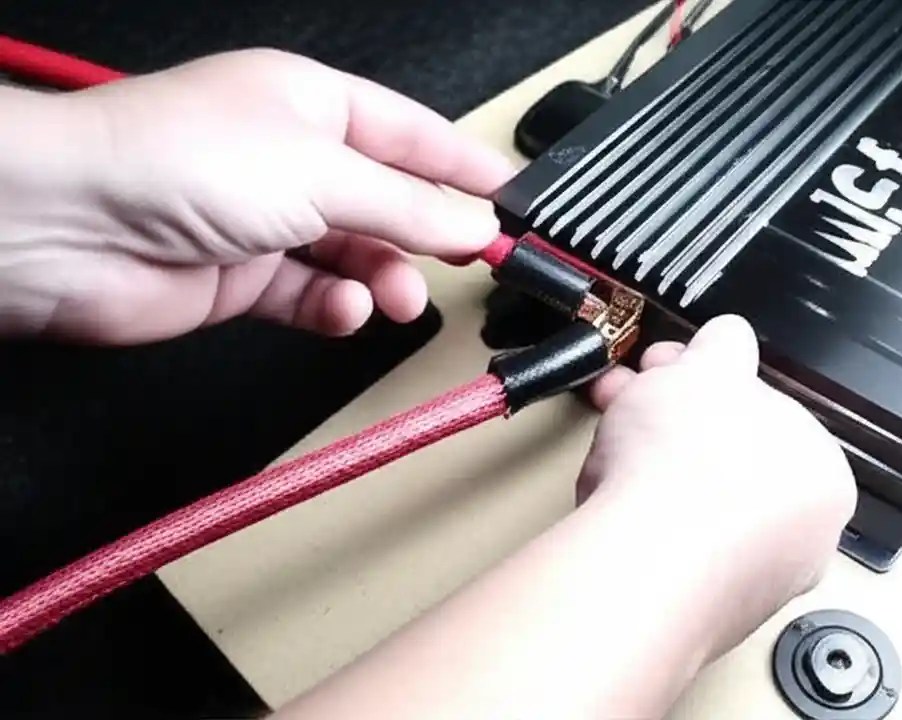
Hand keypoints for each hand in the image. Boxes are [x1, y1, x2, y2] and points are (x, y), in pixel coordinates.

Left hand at [0, 49, 513, 342]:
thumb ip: (407, 205)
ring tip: (398, 300)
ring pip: (356, 257)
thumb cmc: (172, 160)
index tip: (514, 200)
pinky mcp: (242, 278)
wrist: (70, 227)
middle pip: (388, 202)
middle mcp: (290, 159)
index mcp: (311, 103)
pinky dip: (336, 310)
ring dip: (385, 281)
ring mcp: (266, 220)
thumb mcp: (322, 171)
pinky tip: (343, 312)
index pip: (413, 134)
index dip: (466, 166)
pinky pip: (313, 298)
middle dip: (428, 236)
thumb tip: (471, 223)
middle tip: (470, 265)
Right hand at [580, 315, 857, 656]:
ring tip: (609, 448)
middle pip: (729, 460)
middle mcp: (798, 537)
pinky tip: (614, 501)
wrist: (643, 562)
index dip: (712, 385)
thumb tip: (729, 338)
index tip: (673, 376)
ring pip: (694, 503)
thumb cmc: (691, 469)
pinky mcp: (696, 607)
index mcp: (824, 474)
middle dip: (673, 422)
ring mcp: (748, 579)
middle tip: (629, 402)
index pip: (768, 415)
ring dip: (650, 465)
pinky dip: (642, 521)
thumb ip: (726, 345)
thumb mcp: (712, 364)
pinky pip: (668, 547)